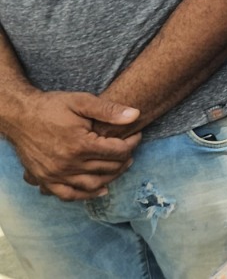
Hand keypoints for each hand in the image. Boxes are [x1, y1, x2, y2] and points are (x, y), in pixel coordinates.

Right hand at [5, 91, 139, 201]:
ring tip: (120, 167)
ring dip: (111, 178)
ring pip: (93, 184)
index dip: (132, 143)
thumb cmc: (51, 107)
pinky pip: (68, 195)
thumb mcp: (81, 101)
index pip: (117, 151)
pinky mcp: (45, 179)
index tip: (136, 135)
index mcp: (80, 144)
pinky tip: (100, 190)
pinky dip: (86, 195)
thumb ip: (108, 110)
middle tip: (130, 151)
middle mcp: (68, 163)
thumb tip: (135, 115)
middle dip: (124, 160)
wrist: (20, 116)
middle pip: (108, 168)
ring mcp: (55, 174)